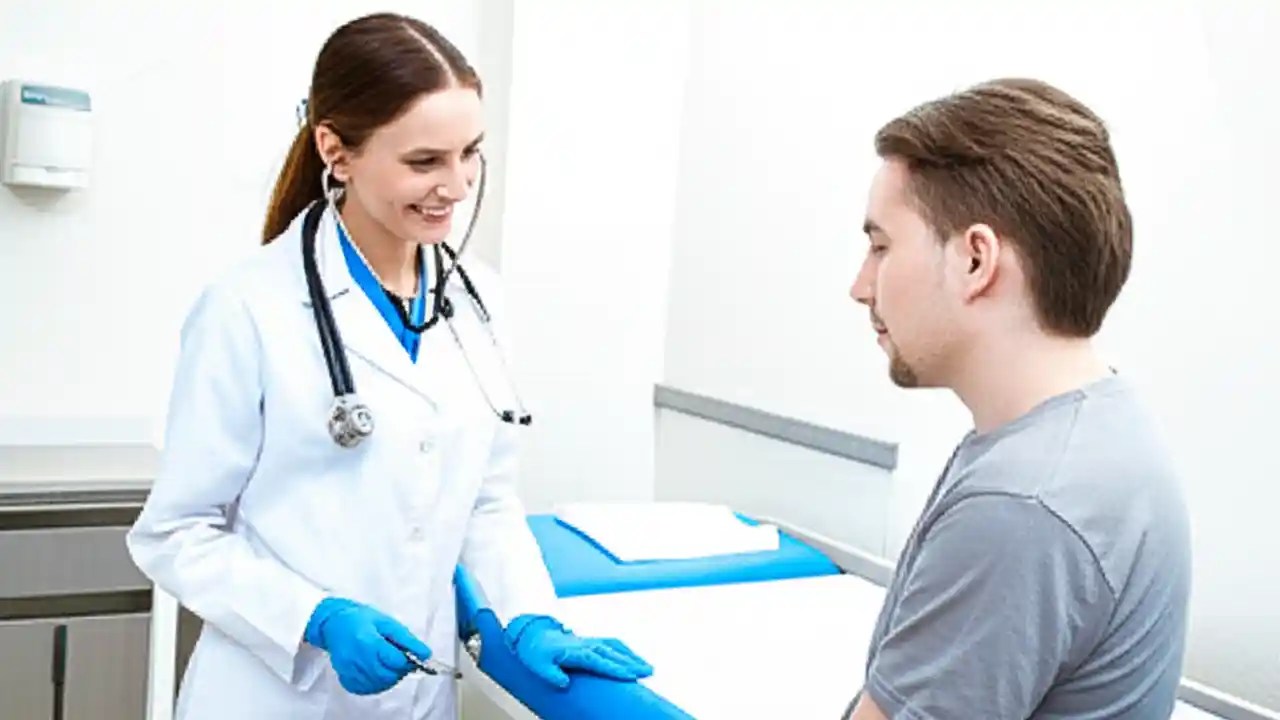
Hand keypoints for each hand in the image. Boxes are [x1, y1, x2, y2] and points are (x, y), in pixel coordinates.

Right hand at [304, 597, 432, 694]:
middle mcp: (356, 658)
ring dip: (390, 677)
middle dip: (399, 670)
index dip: (408, 660)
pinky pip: (366, 688)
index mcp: (368, 641)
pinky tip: (378, 670)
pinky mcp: (345, 677)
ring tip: (388, 662)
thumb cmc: (361, 619)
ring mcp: (348, 670)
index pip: (395, 661)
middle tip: (401, 659)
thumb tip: (425, 654)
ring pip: (378, 685)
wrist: (334, 623)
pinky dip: (377, 683)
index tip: (413, 655)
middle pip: (387, 676)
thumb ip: (407, 640)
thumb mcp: (387, 622)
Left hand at [504, 614, 653, 688]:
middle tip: (648, 672)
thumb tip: (564, 684)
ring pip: (616, 647)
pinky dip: (625, 650)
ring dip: (632, 656)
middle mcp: (586, 645)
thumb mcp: (539, 666)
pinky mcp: (591, 641)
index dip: (615, 668)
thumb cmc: (536, 651)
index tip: (631, 676)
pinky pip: (612, 644)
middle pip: (613, 653)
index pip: (599, 661)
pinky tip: (633, 657)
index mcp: (576, 651)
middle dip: (632, 662)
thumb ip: (552, 675)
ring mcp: (590, 641)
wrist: (532, 633)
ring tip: (648, 668)